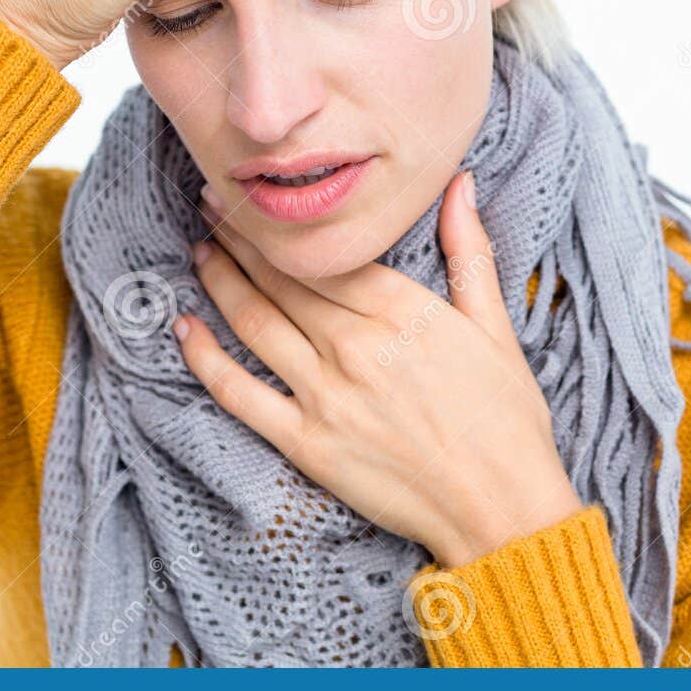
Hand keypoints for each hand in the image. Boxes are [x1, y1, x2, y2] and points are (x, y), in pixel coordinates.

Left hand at [173, 170, 585, 567]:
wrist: (501, 508)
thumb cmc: (507, 420)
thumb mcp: (496, 325)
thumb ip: (469, 250)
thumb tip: (461, 181)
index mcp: (402, 310)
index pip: (325, 251)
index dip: (282, 220)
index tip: (255, 197)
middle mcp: (356, 345)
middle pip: (282, 278)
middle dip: (241, 238)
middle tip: (213, 207)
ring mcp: (326, 395)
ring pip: (255, 322)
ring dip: (219, 280)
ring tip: (199, 250)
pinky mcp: (306, 443)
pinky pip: (240, 393)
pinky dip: (204, 358)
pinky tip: (183, 328)